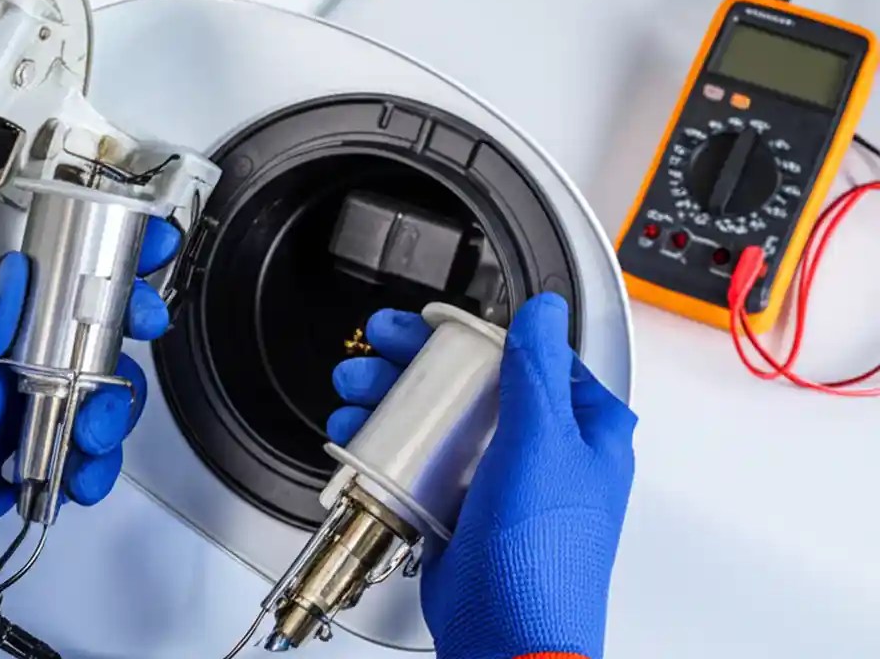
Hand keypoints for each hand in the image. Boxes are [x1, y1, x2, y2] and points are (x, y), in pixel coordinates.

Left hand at [0, 218, 180, 601]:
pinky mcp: (57, 454)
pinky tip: (75, 479)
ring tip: (82, 445)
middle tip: (112, 384)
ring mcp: (51, 412)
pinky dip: (96, 470)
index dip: (117, 274)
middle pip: (109, 353)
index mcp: (13, 342)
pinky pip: (99, 457)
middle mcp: (39, 370)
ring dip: (108, 426)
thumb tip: (18, 272)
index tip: (156, 253)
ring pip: (111, 406)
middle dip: (124, 369)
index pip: (72, 295)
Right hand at [329, 295, 636, 658]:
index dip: (473, 332)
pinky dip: (386, 448)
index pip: (528, 356)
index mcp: (581, 429)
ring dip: (390, 402)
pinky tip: (359, 436)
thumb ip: (537, 369)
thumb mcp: (540, 441)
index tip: (430, 322)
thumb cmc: (541, 556)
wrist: (507, 639)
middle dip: (416, 364)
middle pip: (472, 384)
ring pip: (440, 422)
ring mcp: (500, 483)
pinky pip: (421, 466)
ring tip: (355, 392)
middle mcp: (543, 452)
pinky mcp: (461, 512)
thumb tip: (545, 310)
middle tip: (378, 347)